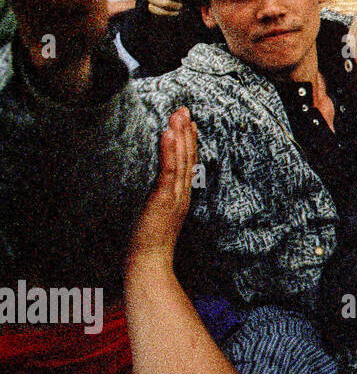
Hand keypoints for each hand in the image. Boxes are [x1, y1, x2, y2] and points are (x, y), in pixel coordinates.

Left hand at [127, 107, 197, 267]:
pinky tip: (168, 134)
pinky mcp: (164, 199)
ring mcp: (175, 195)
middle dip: (187, 132)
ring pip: (181, 160)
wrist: (150, 263)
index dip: (189, 142)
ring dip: (181, 135)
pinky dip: (170, 151)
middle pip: (188, 157)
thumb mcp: (155, 218)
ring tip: (179, 114)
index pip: (187, 164)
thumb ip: (157, 203)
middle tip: (185, 110)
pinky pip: (169, 171)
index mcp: (181, 197)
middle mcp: (182, 193)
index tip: (188, 123)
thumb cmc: (149, 246)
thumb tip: (153, 194)